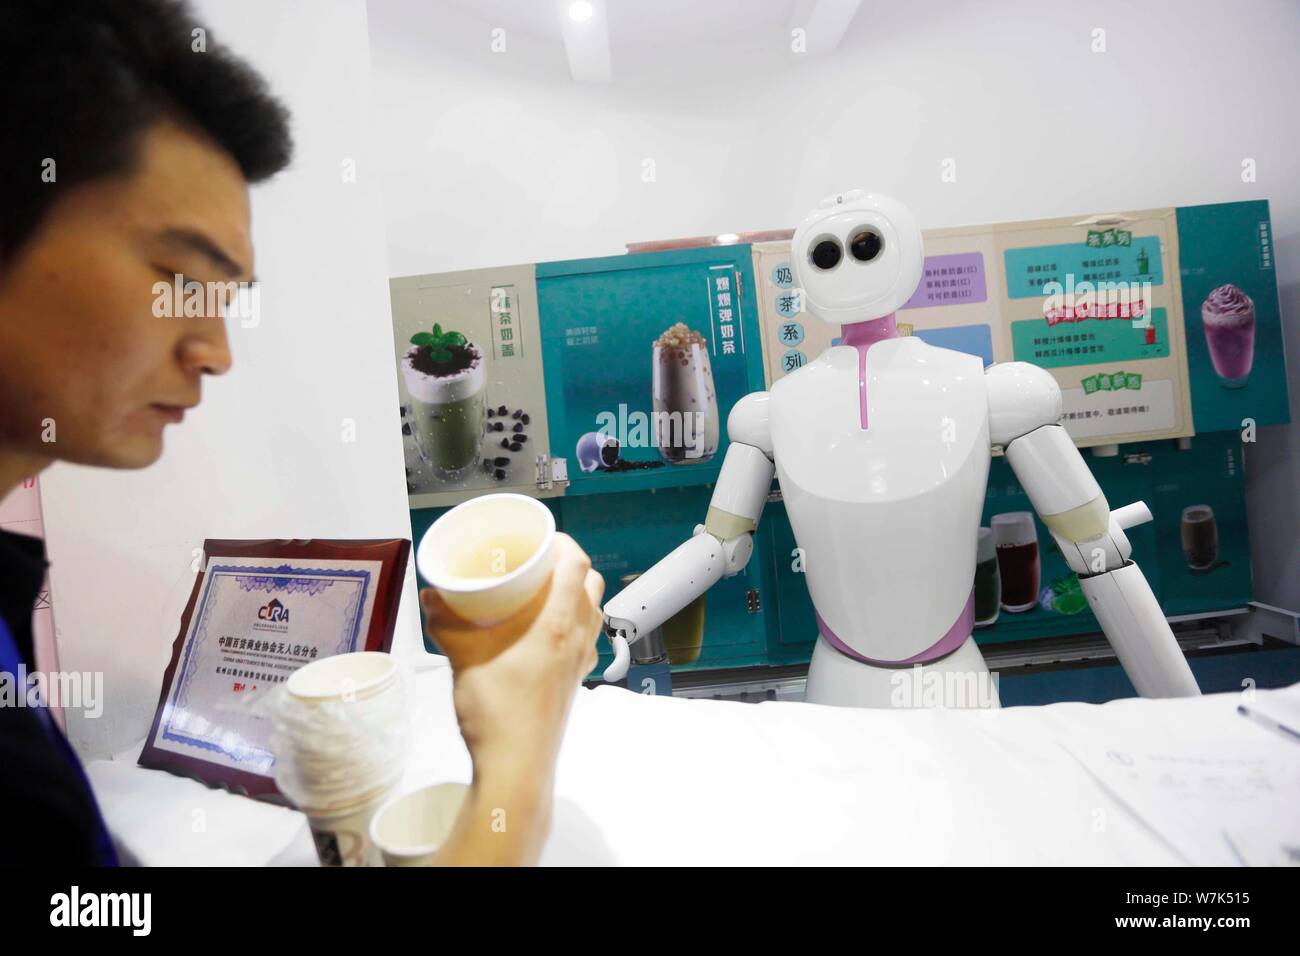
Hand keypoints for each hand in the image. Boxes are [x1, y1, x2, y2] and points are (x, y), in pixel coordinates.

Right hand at [420, 532, 603, 788]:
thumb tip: (432, 595)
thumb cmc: (496, 712)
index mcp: (558, 623)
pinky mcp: (576, 680)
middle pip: (591, 583)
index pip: (578, 564)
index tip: (542, 537)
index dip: (565, 542)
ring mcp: (581, 661)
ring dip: (573, 593)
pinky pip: (584, 637)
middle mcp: (578, 637)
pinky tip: (540, 632)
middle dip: (568, 565)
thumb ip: (446, 623)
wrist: (516, 766)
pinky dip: (570, 622)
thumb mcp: (463, 657)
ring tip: (538, 592)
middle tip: (536, 562)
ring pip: (591, 610)